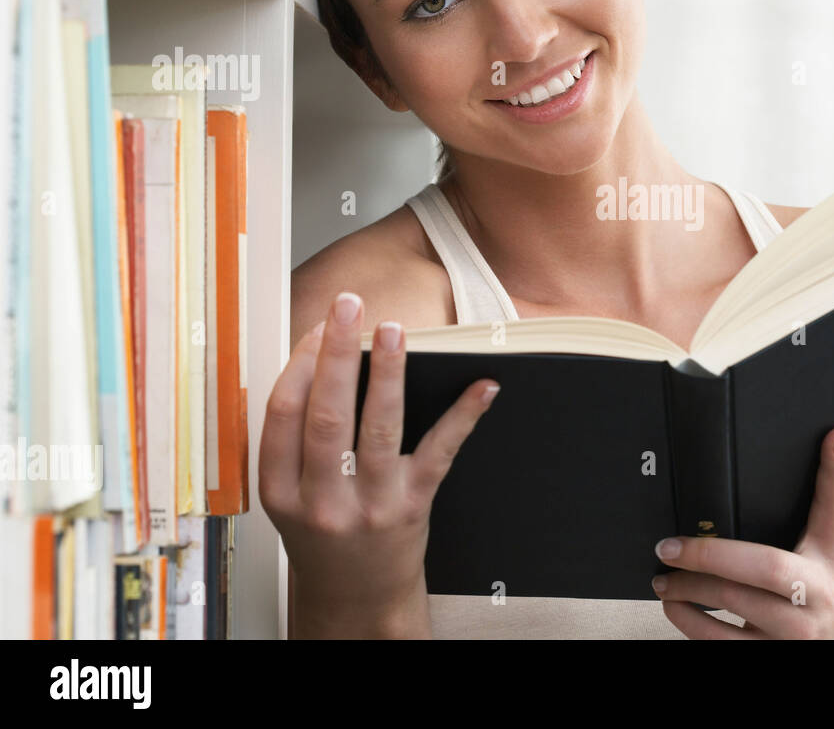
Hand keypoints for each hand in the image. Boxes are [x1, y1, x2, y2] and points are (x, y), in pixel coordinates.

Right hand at [259, 291, 499, 637]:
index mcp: (281, 490)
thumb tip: (320, 357)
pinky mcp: (413, 505)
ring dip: (388, 374)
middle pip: (328, 416)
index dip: (301, 366)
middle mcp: (323, 499)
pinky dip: (463, 415)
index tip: (317, 327)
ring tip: (393, 330)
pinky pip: (440, 452)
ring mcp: (370, 504)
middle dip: (338, 355)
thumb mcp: (288, 493)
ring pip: (379, 429)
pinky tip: (481, 386)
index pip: (284, 416)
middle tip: (349, 308)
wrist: (355, 596)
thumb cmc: (322, 532)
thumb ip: (292, 439)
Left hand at [650, 426, 833, 638]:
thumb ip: (810, 520)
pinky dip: (689, 623)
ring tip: (663, 578)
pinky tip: (674, 607)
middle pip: (765, 566)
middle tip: (669, 546)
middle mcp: (817, 590)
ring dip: (689, 589)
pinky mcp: (774, 653)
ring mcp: (796, 628)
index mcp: (833, 555)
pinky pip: (722, 641)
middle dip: (710, 553)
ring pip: (735, 604)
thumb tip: (780, 472)